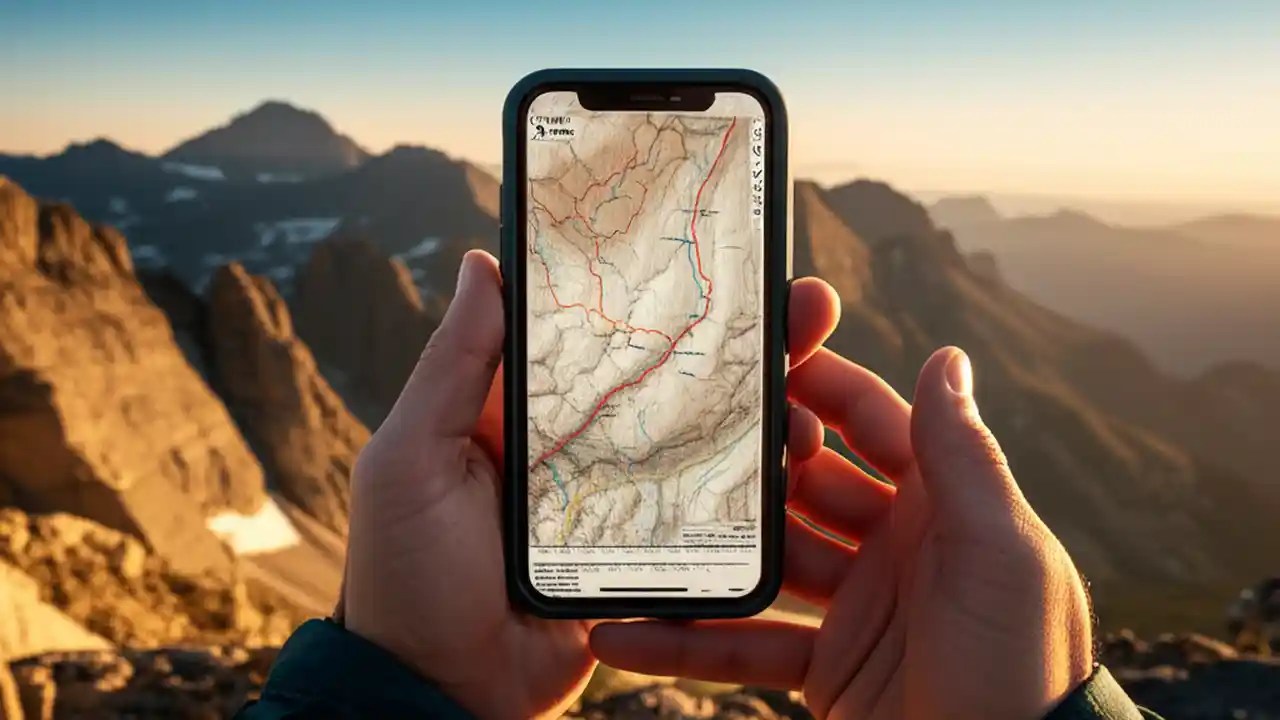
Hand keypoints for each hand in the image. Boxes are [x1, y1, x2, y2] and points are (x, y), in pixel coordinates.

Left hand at [339, 251, 842, 718]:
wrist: (440, 692)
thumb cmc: (408, 575)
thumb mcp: (412, 460)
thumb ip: (451, 367)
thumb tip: (482, 263)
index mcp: (524, 409)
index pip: (602, 330)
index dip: (660, 290)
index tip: (723, 251)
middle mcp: (580, 443)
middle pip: (671, 375)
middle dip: (742, 336)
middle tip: (806, 304)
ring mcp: (618, 498)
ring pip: (702, 436)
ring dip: (763, 407)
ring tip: (814, 383)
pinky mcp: (644, 553)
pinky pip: (704, 508)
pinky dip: (754, 484)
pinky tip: (800, 457)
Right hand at [592, 344, 1095, 718]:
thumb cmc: (1020, 663)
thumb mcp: (999, 552)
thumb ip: (963, 457)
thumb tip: (945, 358)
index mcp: (943, 506)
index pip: (874, 423)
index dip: (820, 385)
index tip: (755, 354)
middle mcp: (896, 546)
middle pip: (806, 485)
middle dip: (748, 462)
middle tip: (675, 435)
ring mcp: (857, 606)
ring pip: (766, 563)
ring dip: (704, 552)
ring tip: (633, 528)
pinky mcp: (828, 668)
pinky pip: (746, 645)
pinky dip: (688, 643)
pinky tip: (624, 634)